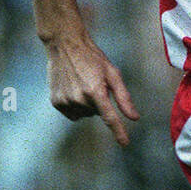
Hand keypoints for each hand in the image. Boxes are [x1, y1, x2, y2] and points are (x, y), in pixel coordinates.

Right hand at [46, 31, 139, 146]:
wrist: (64, 45)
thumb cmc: (92, 58)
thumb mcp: (112, 74)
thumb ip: (124, 98)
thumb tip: (134, 117)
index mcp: (95, 91)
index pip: (109, 118)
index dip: (118, 132)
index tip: (124, 143)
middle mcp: (78, 98)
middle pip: (97, 113)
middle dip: (99, 102)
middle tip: (93, 83)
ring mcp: (65, 101)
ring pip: (84, 114)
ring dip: (87, 105)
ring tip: (82, 84)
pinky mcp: (56, 102)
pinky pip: (72, 114)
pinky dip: (76, 106)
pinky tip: (73, 89)